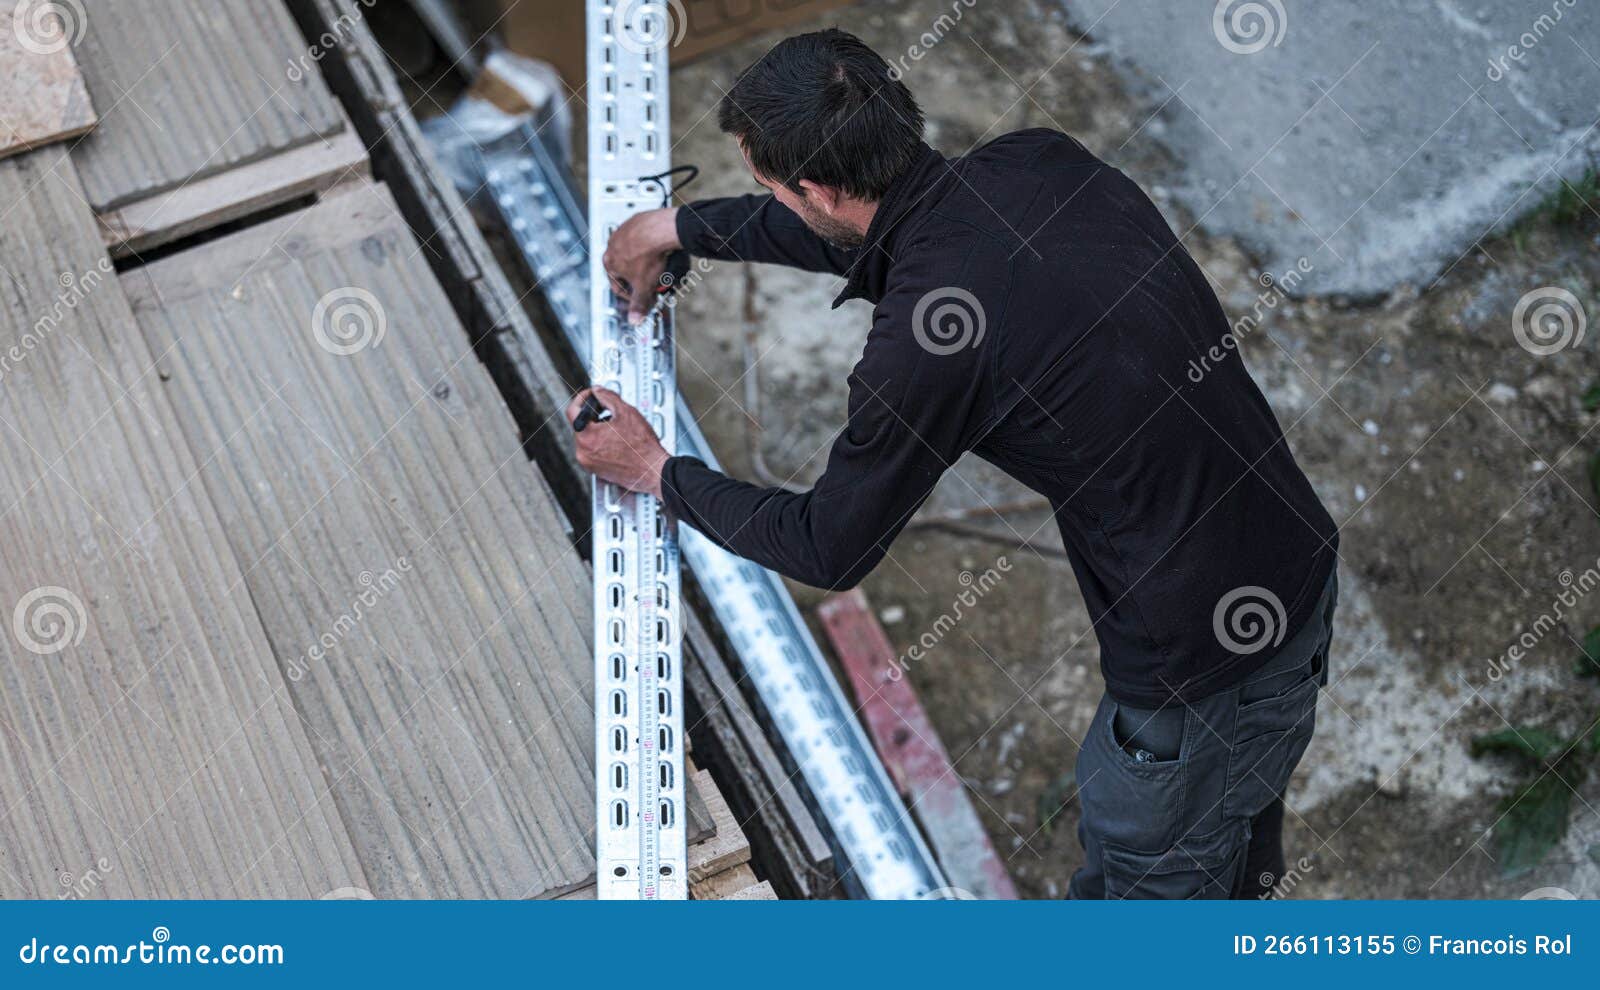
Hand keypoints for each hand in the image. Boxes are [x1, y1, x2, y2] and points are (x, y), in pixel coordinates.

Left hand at [567, 387, 669, 497]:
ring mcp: (588, 463)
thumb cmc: (643, 447)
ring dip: (598, 430)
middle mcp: (583, 453)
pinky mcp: (596, 471)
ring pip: (587, 438)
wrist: (652, 470)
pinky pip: (593, 451)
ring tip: (618, 430)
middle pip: (580, 425)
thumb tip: (598, 391)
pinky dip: (602, 443)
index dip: (583, 398)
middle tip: (610, 412)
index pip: (573, 411)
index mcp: (587, 437)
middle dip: (594, 415)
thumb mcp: (626, 412)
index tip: (592, 395)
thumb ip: (608, 396)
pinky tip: (617, 442)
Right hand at [602, 207, 680, 324]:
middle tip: (652, 284)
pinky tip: (660, 251)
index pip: (616, 286)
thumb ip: (638, 304)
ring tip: (658, 268)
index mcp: (609, 262)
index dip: (631, 296)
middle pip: (625, 269)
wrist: (661, 230)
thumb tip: (635, 319)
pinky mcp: (636, 222)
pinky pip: (642, 239)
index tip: (642, 298)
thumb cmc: (648, 255)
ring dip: (643, 263)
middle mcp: (612, 245)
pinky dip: (649, 247)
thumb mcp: (644, 286)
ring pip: (633, 254)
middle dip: (638, 279)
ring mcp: (623, 232)